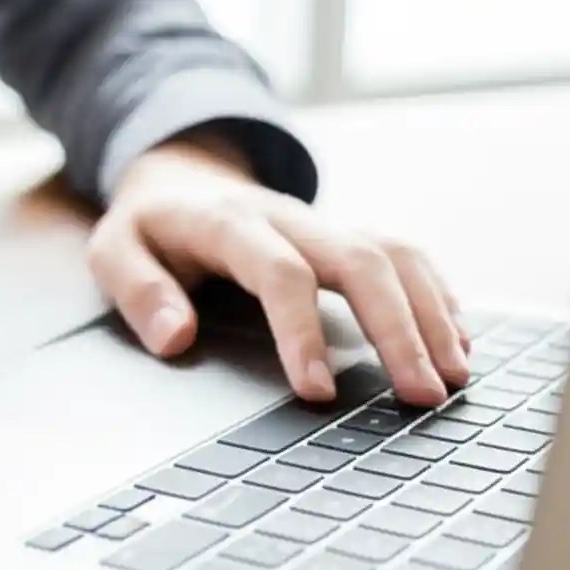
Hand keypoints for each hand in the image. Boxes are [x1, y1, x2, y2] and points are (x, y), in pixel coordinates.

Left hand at [87, 134, 468, 405]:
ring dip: (431, 313)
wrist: (179, 174)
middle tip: (422, 395)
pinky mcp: (343, 235)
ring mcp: (323, 223)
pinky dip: (437, 295)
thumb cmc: (148, 225)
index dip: (301, 333)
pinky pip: (405, 255)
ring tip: (455, 377)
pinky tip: (456, 341)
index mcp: (229, 224)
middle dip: (398, 329)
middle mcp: (288, 218)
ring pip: (394, 254)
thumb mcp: (113, 250)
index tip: (318, 394)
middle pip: (360, 260)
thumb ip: (138, 290)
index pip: (281, 274)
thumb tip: (174, 337)